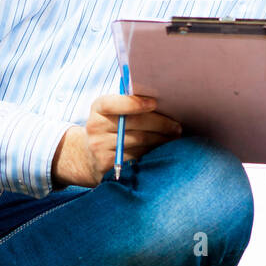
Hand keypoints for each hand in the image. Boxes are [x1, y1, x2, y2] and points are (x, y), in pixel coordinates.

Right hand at [51, 93, 182, 187]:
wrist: (88, 156)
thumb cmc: (110, 127)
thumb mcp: (112, 113)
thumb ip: (129, 104)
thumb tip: (162, 100)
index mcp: (98, 108)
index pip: (114, 104)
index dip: (135, 103)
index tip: (154, 103)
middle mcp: (95, 127)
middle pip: (134, 123)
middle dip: (160, 123)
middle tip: (177, 126)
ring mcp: (100, 147)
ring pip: (139, 141)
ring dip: (161, 139)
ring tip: (174, 136)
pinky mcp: (108, 165)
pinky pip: (138, 156)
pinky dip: (153, 152)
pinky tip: (163, 149)